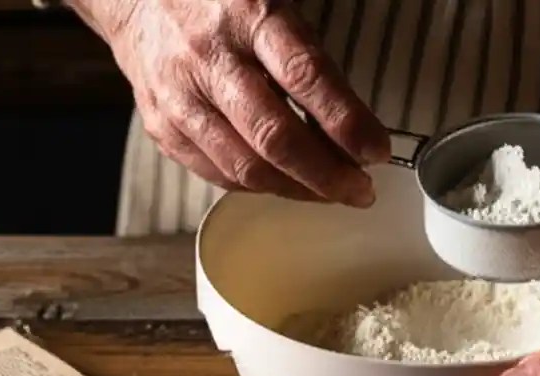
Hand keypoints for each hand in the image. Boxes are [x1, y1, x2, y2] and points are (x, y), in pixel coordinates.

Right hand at [71, 0, 388, 205]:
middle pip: (274, 136)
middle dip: (326, 175)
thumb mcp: (272, 2)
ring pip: (244, 167)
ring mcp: (180, 98)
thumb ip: (309, 58)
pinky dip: (258, 186)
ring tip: (331, 193)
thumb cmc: (218, 0)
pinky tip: (285, 184)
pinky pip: (216, 174)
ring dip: (297, 190)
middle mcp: (210, 58)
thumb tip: (352, 124)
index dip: (347, 122)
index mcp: (248, 16)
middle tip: (361, 190)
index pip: (306, 76)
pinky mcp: (162, 127)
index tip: (377, 150)